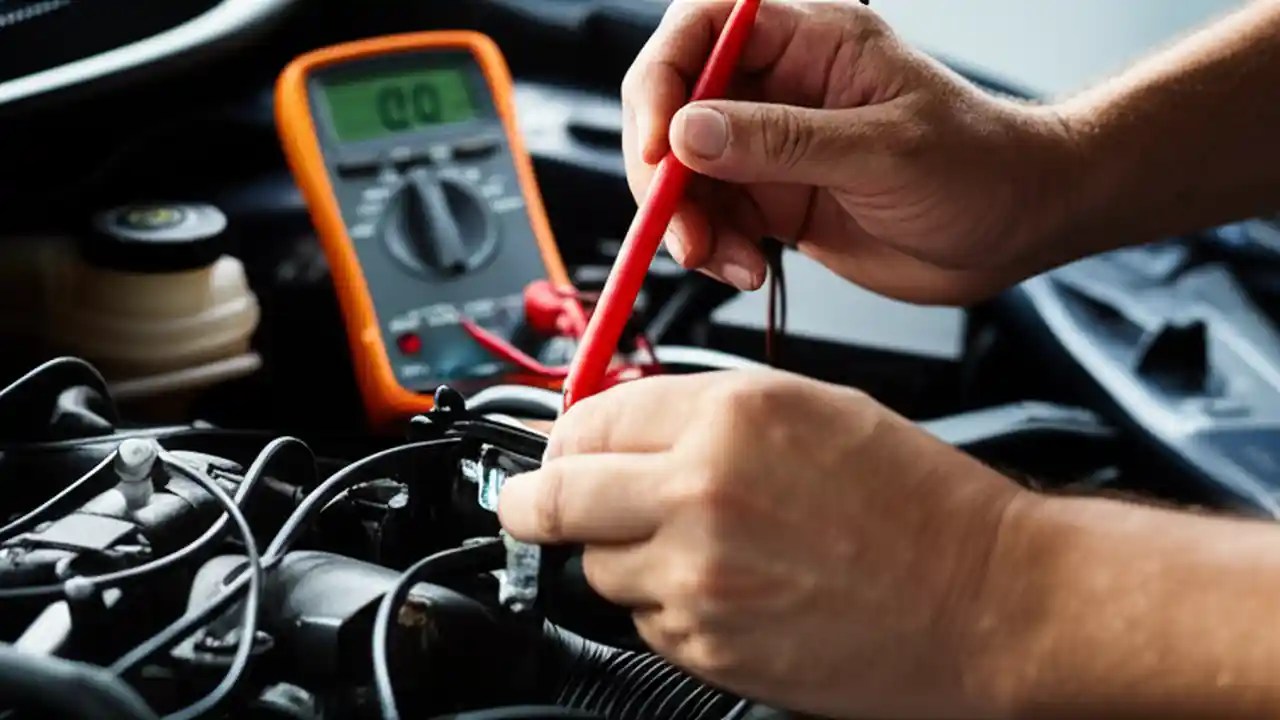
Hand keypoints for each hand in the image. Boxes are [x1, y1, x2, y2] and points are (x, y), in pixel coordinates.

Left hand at [498, 371, 1035, 718]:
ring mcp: (699, 578)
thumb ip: (702, 410)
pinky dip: (667, 606)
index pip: (586, 418)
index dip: (565, 436)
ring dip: (620, 556)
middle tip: (534, 507)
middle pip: (557, 498)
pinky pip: (646, 622)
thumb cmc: (918, 502)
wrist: (990, 599)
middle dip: (535, 503)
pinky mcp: (708, 646)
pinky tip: (731, 590)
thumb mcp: (809, 408)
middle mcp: (701, 492)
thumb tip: (620, 424)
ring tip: (696, 549)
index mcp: (729, 416)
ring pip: (597, 568)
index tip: (559, 451)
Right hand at [623, 0, 1085, 303]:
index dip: (663, 79)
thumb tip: (688, 133)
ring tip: (725, 259)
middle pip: (676, 107)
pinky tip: (746, 270)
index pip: (701, 30)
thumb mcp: (882, 151)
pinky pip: (714, 220)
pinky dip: (713, 250)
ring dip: (687, 222)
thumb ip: (783, 142)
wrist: (1017, 229)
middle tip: (676, 222)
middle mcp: (780, 89)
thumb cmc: (979, 166)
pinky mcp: (775, 201)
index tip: (656, 144)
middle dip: (663, 169)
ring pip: (687, 174)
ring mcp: (774, 149)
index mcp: (810, 42)